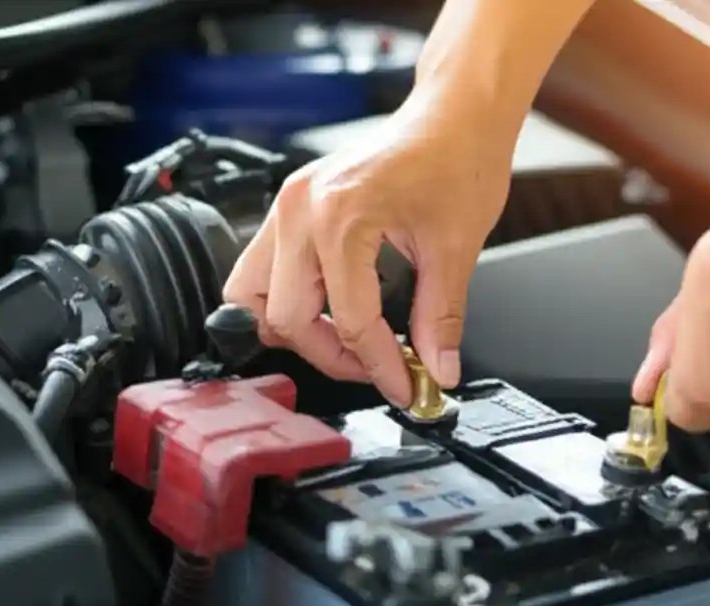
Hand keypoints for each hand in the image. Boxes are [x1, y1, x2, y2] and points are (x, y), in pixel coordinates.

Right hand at [223, 92, 513, 404]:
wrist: (453, 115)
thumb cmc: (457, 158)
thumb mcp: (455, 249)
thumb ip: (440, 319)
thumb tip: (436, 370)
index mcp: (341, 216)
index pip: (348, 320)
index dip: (379, 366)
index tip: (404, 387)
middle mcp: (301, 210)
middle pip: (285, 318)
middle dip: (332, 355)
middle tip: (378, 368)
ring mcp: (287, 205)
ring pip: (252, 296)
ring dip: (294, 330)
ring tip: (343, 342)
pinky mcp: (289, 205)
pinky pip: (261, 269)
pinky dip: (287, 299)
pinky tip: (328, 309)